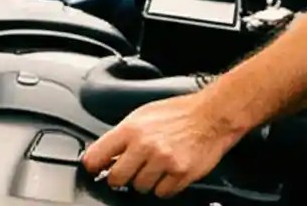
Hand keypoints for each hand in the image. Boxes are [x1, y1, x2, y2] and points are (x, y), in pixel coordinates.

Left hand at [80, 93, 244, 198]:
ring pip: (140, 188)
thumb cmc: (179, 113)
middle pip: (116, 179)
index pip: (96, 156)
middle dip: (120, 177)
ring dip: (145, 181)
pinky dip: (164, 186)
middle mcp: (145, 145)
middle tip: (129, 170)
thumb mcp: (144, 114)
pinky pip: (162, 193)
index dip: (94, 165)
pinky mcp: (180, 174)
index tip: (95, 169)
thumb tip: (105, 154)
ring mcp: (163, 161)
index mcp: (131, 129)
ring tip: (156, 166)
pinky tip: (169, 172)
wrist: (212, 115)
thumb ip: (123, 134)